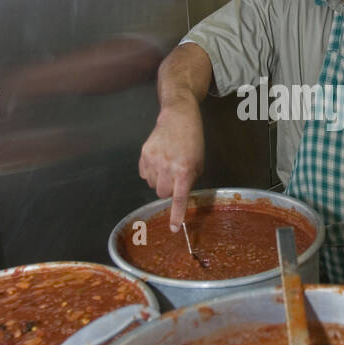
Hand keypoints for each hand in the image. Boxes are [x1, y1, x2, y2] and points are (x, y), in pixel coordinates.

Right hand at [138, 99, 203, 229]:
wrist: (179, 116)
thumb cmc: (192, 140)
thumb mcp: (199, 162)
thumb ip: (190, 180)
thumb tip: (180, 196)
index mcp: (185, 170)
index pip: (179, 198)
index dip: (176, 215)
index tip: (174, 228)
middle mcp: (168, 167)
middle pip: (162, 194)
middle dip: (168, 190)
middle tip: (174, 178)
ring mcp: (154, 160)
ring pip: (152, 185)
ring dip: (159, 181)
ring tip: (167, 166)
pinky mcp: (144, 154)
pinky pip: (144, 175)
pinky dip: (150, 172)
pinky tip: (158, 160)